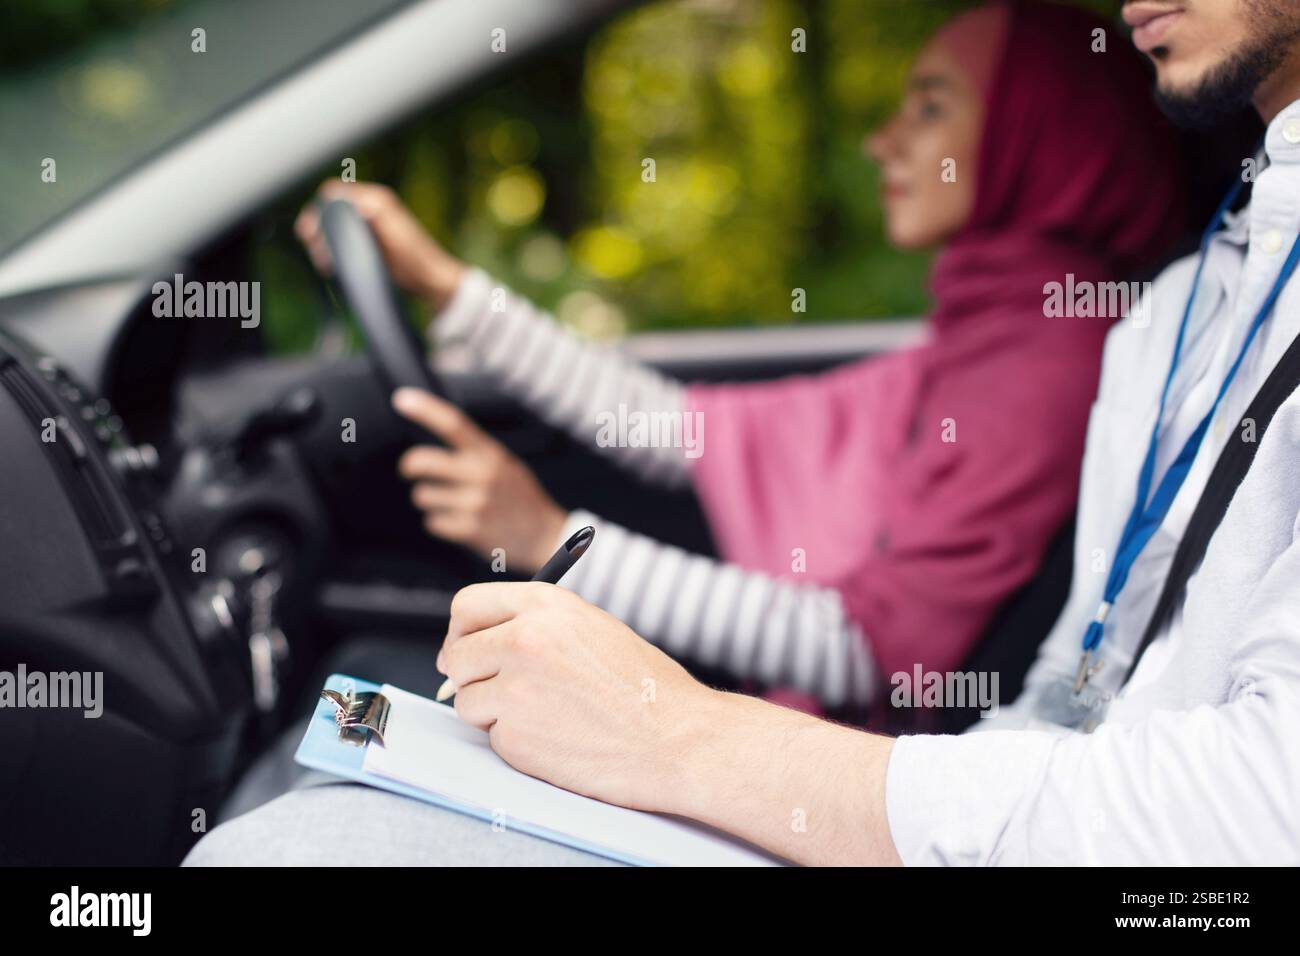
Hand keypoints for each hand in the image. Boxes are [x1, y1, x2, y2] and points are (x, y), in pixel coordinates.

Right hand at [295, 179, 464, 308]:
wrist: (430, 280)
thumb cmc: (416, 257)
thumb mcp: (394, 232)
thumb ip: (371, 212)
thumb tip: (344, 201)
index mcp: (376, 200)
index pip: (334, 193)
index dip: (319, 208)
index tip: (310, 229)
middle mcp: (370, 208)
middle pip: (329, 208)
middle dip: (316, 226)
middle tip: (313, 247)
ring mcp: (367, 225)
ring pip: (331, 225)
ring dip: (321, 241)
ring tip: (323, 261)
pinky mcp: (365, 242)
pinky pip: (339, 240)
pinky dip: (330, 250)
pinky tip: (329, 265)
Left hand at [393, 388, 567, 572]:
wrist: (545, 536)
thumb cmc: (520, 498)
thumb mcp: (505, 464)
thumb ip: (475, 453)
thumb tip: (433, 443)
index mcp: (491, 454)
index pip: (454, 424)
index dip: (426, 410)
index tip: (402, 399)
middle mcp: (483, 475)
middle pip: (422, 461)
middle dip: (409, 466)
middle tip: (410, 470)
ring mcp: (476, 503)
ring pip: (423, 495)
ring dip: (430, 500)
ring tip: (454, 504)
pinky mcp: (470, 530)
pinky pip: (433, 522)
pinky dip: (440, 523)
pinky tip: (460, 523)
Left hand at [437, 582, 714, 811]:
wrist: (679, 741)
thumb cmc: (646, 689)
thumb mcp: (592, 630)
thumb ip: (535, 626)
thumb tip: (478, 643)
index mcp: (546, 605)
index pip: (467, 605)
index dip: (462, 630)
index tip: (466, 648)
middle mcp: (524, 639)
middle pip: (455, 655)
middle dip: (468, 675)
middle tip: (494, 689)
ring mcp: (515, 689)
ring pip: (465, 700)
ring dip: (492, 712)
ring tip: (545, 715)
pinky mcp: (514, 736)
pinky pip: (491, 737)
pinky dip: (515, 742)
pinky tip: (556, 738)